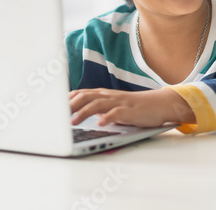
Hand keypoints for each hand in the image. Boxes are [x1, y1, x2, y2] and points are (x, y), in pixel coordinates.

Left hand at [69, 88, 195, 127]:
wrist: (160, 104)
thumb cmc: (136, 107)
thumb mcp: (115, 106)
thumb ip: (100, 108)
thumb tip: (79, 115)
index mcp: (105, 95)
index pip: (83, 93)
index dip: (68, 98)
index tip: (55, 106)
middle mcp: (110, 97)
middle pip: (86, 97)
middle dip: (71, 105)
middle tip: (58, 115)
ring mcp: (120, 103)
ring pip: (98, 104)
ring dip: (84, 112)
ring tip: (73, 122)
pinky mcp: (131, 111)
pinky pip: (117, 113)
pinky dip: (108, 117)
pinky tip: (100, 123)